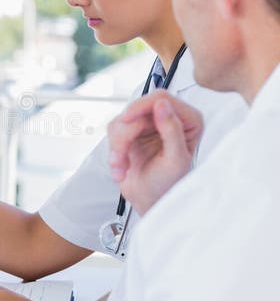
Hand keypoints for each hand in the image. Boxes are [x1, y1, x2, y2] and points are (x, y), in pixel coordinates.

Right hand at [107, 91, 203, 214]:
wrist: (150, 201)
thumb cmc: (168, 185)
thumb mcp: (176, 160)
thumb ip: (172, 130)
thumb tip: (162, 104)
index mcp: (187, 120)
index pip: (161, 98)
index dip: (140, 106)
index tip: (126, 120)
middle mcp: (169, 118)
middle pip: (137, 108)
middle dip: (125, 135)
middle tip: (120, 157)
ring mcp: (149, 124)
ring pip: (122, 120)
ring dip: (117, 146)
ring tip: (122, 167)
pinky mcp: (132, 132)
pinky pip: (114, 131)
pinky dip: (113, 151)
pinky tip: (121, 167)